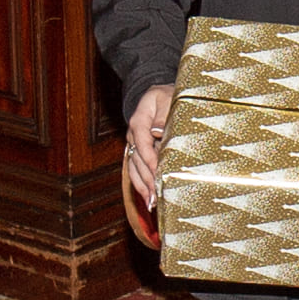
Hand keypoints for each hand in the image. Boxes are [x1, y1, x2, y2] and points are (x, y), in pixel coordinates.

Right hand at [124, 83, 173, 210]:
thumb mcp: (165, 99)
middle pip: (138, 160)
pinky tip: (148, 199)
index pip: (143, 142)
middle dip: (147, 179)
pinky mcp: (137, 153)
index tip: (158, 171)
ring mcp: (134, 146)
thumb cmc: (164, 97)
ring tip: (151, 203)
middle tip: (157, 196)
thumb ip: (162, 114)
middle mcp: (133, 136)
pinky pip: (135, 171)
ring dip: (143, 187)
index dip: (150, 158)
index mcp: (139, 121)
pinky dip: (141, 186)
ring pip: (134, 169)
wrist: (156, 96)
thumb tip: (156, 131)